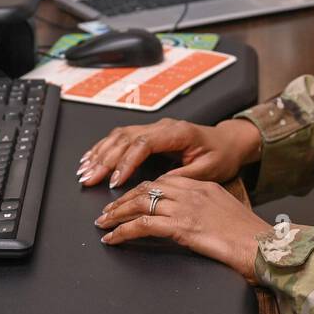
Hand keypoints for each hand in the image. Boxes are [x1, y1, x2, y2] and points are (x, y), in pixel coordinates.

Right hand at [77, 117, 261, 189]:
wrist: (229, 142)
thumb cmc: (222, 155)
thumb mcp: (209, 170)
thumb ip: (184, 177)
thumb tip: (158, 186)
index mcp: (178, 133)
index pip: (144, 143)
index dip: (126, 161)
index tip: (114, 181)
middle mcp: (163, 127)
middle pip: (126, 138)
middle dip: (105, 160)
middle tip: (88, 179)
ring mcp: (155, 128)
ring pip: (120, 136)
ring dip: (100, 153)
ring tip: (84, 171)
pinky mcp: (151, 134)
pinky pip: (122, 137)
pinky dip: (105, 148)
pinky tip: (92, 158)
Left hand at [94, 175, 273, 282]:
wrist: (264, 246)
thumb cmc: (251, 238)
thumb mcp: (227, 215)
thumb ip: (208, 212)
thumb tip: (194, 222)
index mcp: (204, 187)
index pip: (164, 183)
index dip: (141, 190)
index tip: (129, 200)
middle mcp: (193, 192)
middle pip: (147, 188)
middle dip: (123, 200)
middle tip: (107, 211)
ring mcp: (187, 207)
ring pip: (140, 203)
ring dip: (117, 214)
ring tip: (103, 224)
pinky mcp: (182, 226)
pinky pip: (144, 225)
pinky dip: (123, 231)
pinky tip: (113, 239)